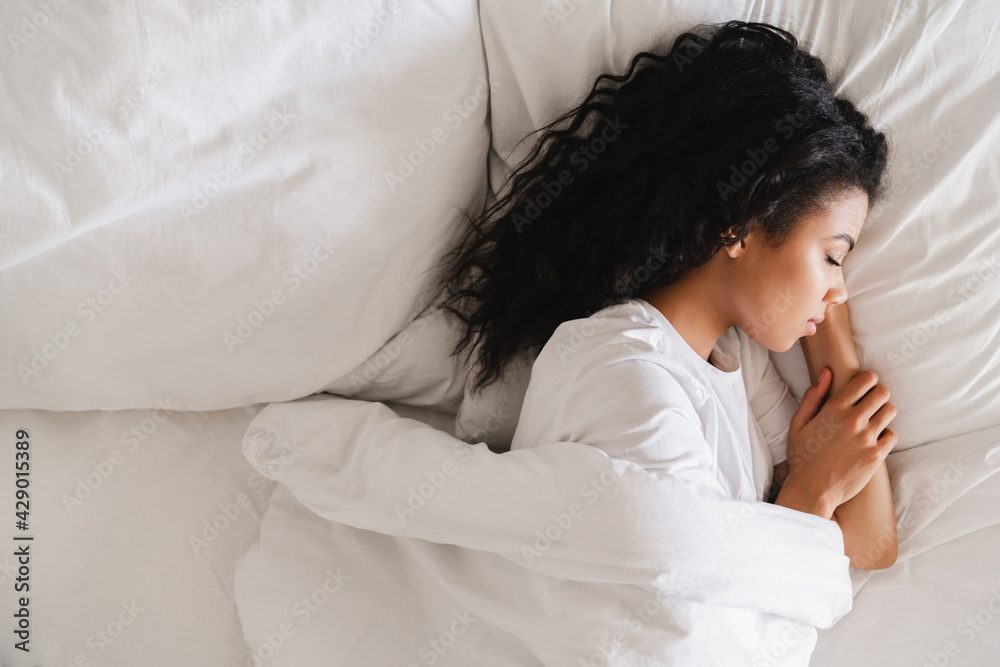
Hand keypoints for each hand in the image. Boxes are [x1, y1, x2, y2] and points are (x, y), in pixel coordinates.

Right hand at [780, 368, 897, 517]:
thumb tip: (826, 373)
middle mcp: (853, 420)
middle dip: (878, 394)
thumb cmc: (802, 457)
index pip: (865, 380)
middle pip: (883, 392)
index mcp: (833, 409)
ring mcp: (867, 438)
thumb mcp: (798, 424)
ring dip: (883, 413)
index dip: (869, 378)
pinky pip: (892, 435)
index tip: (866, 384)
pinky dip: (885, 436)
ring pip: (890, 411)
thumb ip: (812, 396)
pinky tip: (872, 441)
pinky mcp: (876, 455)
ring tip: (872, 422)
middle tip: (870, 403)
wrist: (812, 490)